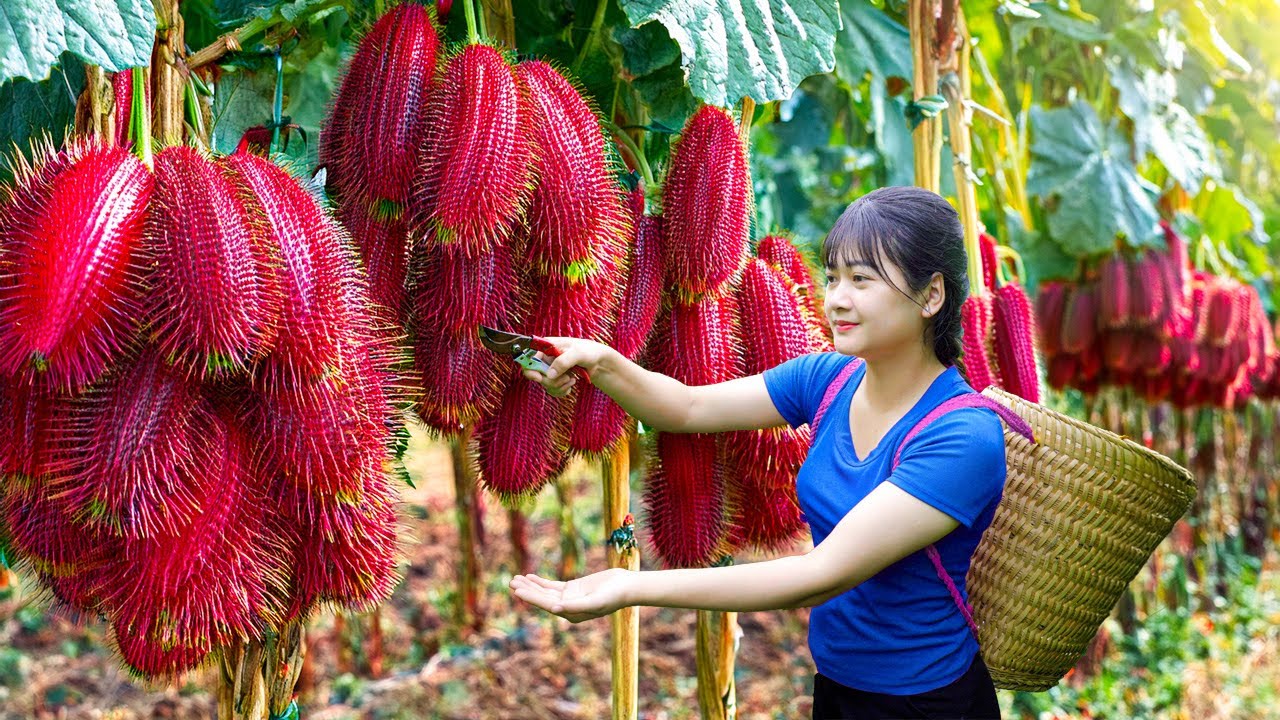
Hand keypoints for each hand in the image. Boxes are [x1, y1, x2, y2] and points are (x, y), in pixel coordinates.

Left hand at [509, 568, 634, 622]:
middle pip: (542, 598)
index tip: (518, 590)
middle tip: (511, 582)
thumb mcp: (595, 602)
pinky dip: (540, 582)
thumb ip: (576, 606)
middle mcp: (568, 608)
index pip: (547, 605)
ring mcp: (569, 597)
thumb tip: (556, 609)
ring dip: (530, 586)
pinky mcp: (572, 587)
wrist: (626, 586)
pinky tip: (530, 577)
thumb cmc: (613, 596)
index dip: (531, 597)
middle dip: (526, 591)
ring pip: (545, 591)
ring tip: (515, 579)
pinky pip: (552, 585)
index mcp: (571, 615)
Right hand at [521, 337, 611, 397]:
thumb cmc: (589, 351)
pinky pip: (552, 390)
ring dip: (559, 385)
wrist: (598, 361)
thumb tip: (549, 374)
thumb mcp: (577, 353)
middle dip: (551, 380)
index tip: (539, 377)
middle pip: (536, 375)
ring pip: (545, 384)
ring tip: (572, 379)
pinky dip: (562, 390)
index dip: (530, 369)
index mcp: (546, 347)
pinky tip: (571, 384)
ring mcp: (550, 369)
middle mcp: (545, 358)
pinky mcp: (555, 378)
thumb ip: (563, 362)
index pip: (527, 357)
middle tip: (567, 377)